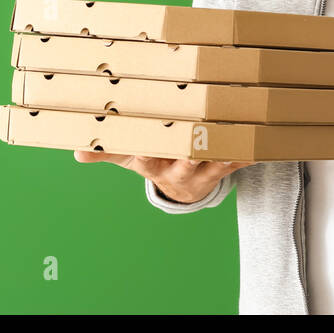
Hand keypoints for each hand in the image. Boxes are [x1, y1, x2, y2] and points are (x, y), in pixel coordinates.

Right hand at [73, 150, 254, 202]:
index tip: (147, 150)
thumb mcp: (128, 157)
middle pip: (184, 163)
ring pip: (213, 164)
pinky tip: (258, 149)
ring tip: (231, 145)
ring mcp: (203, 172)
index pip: (148, 162)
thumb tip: (76, 151)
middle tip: (195, 144)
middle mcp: (179, 171)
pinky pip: (237, 164)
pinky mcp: (224, 169)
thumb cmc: (154, 160)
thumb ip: (106, 151)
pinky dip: (247, 156)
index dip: (147, 157)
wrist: (182, 188)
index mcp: (155, 166)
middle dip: (190, 154)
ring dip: (222, 155)